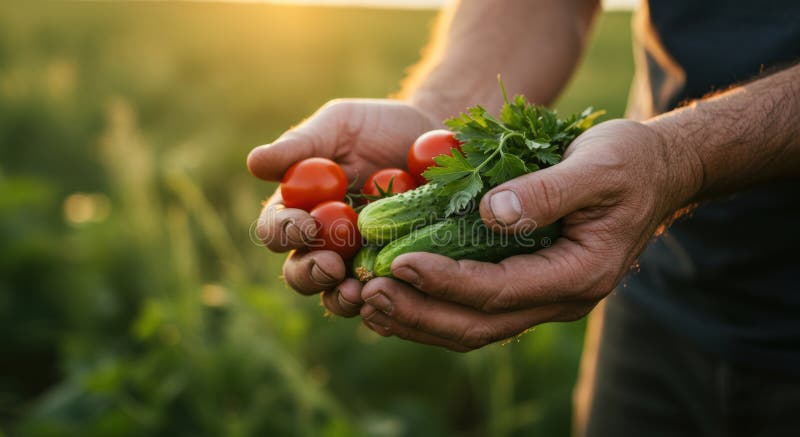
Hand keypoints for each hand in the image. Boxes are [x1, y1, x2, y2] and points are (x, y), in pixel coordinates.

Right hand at [247, 99, 438, 315]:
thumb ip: (301, 144)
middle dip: (309, 274)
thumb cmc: (378, 128)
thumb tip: (254, 162)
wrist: (432, 140)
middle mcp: (323, 244)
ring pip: (336, 296)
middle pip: (300, 273)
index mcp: (299, 209)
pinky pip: (383, 299)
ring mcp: (358, 264)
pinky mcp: (393, 275)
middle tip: (331, 266)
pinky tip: (394, 295)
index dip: (283, 232)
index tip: (305, 225)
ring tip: (358, 292)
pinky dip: (383, 303)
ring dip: (341, 299)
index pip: (276, 230)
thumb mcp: (340, 125)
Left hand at [359, 119, 699, 350]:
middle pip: (478, 325)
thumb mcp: (599, 165)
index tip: (399, 263)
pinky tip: (398, 295)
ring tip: (368, 301)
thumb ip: (549, 191)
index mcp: (579, 274)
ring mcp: (543, 297)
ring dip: (418, 319)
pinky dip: (433, 307)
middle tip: (368, 292)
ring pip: (472, 327)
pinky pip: (475, 310)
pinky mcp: (528, 285)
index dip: (446, 281)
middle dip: (419, 313)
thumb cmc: (630, 162)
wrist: (656, 173)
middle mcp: (560, 298)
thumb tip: (491, 212)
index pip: (499, 291)